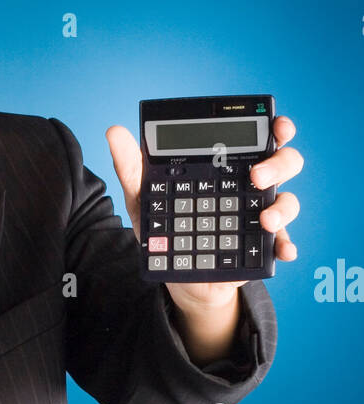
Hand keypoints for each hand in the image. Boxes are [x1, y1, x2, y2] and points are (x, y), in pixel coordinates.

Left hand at [105, 115, 302, 313]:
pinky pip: (283, 241)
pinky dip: (286, 245)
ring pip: (288, 199)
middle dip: (278, 163)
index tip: (277, 126)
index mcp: (226, 166)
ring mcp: (259, 214)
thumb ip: (133, 167)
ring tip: (265, 220)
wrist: (177, 278)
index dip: (275, 127)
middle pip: (284, 162)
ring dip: (282, 207)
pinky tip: (284, 252)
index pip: (257, 137)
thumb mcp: (145, 199)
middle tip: (256, 177)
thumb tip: (115, 131)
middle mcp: (250, 186)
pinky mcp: (262, 245)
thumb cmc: (165, 230)